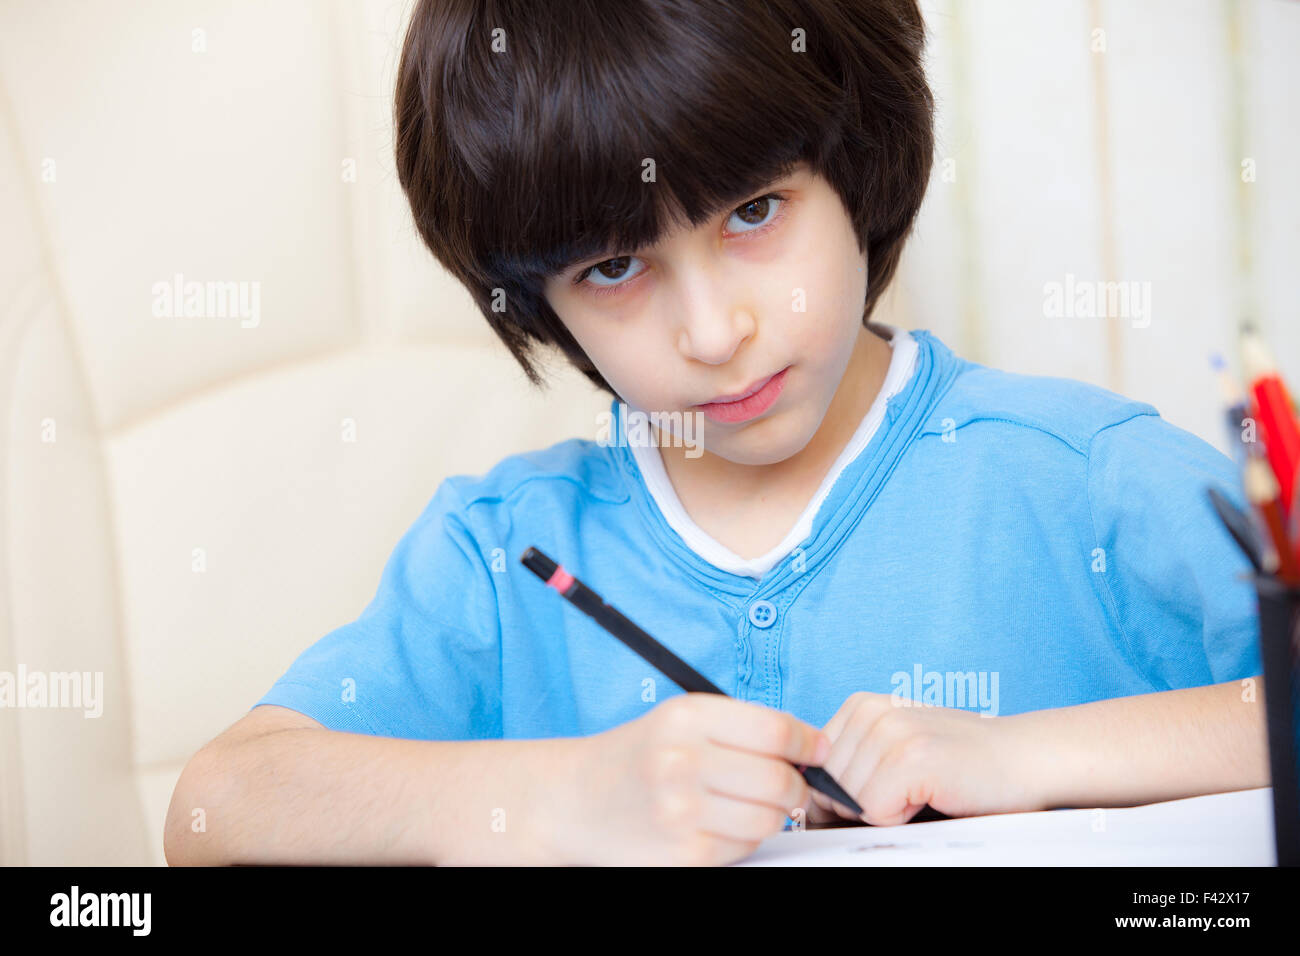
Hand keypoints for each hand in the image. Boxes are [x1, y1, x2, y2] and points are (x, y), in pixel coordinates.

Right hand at [548, 693, 830, 864]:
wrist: (574, 800)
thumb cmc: (637, 756)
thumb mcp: (680, 719)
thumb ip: (743, 725)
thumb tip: (813, 744)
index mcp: (685, 718)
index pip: (775, 728)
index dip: (806, 741)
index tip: (815, 748)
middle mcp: (681, 762)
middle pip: (780, 778)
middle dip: (794, 783)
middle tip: (785, 783)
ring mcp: (681, 813)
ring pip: (770, 818)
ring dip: (772, 814)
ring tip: (747, 803)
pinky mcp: (684, 855)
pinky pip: (746, 848)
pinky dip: (744, 839)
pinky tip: (719, 825)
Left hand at [800, 691, 1036, 826]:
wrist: (1026, 759)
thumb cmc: (961, 767)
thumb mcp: (892, 756)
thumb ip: (848, 772)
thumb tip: (802, 806)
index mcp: (858, 707)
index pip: (813, 770)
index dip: (844, 795)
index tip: (886, 787)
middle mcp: (869, 711)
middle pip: (827, 788)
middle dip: (863, 805)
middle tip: (911, 790)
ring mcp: (889, 730)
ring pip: (850, 804)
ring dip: (887, 811)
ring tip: (925, 789)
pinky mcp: (911, 757)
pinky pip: (875, 812)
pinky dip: (903, 819)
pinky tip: (933, 794)